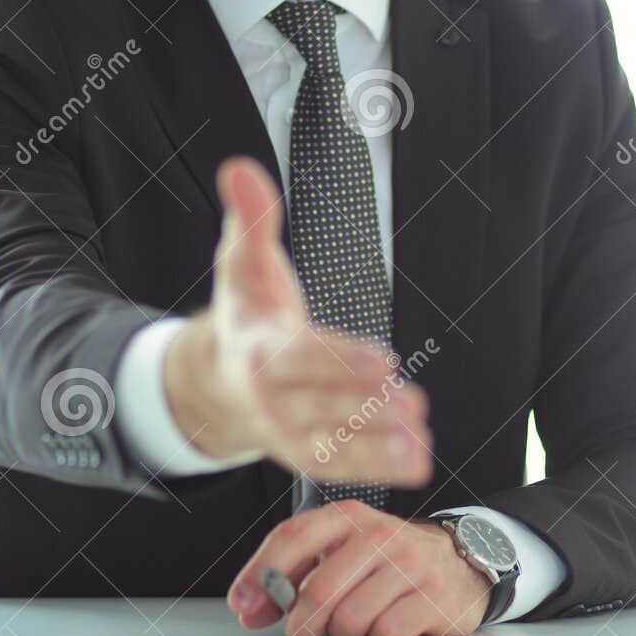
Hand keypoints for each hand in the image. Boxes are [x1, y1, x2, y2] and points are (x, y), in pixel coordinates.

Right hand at [164, 155, 432, 489]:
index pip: (299, 357)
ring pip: (329, 443)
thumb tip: (239, 167)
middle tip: (412, 404)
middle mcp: (268, 396)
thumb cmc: (244, 315)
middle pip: (317, 405)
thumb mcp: (241, 263)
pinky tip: (419, 460)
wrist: (215, 379)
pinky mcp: (303, 453)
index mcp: (254, 347)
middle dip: (364, 406)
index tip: (384, 360)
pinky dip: (374, 468)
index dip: (339, 360)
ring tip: (420, 446)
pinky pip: (338, 465)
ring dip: (375, 448)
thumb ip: (250, 219)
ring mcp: (285, 431)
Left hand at [227, 503, 493, 635]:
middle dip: (303, 625)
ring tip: (355, 625)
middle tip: (305, 635)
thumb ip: (293, 574)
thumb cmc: (387, 563)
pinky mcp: (434, 595)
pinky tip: (387, 626)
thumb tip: (249, 608)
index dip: (260, 575)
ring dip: (343, 635)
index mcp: (347, 518)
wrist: (459, 564)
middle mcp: (378, 534)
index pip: (293, 537)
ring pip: (351, 618)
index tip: (242, 608)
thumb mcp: (342, 552)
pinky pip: (386, 633)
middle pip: (319, 590)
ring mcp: (410, 563)